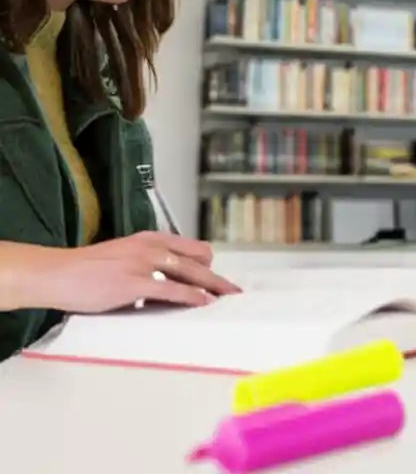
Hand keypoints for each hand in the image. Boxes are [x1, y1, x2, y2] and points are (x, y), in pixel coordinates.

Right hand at [33, 231, 240, 312]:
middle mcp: (151, 246)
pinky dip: (191, 297)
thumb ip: (146, 265)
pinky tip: (202, 303)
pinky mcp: (133, 282)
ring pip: (190, 273)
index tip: (220, 278)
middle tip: (233, 291)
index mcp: (149, 239)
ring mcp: (143, 263)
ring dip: (212, 287)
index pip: (192, 248)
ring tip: (226, 300)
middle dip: (218, 278)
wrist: (56, 273)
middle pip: (198, 259)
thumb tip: (167, 285)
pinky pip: (172, 290)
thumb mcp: (123, 256)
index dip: (209, 265)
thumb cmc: (85, 269)